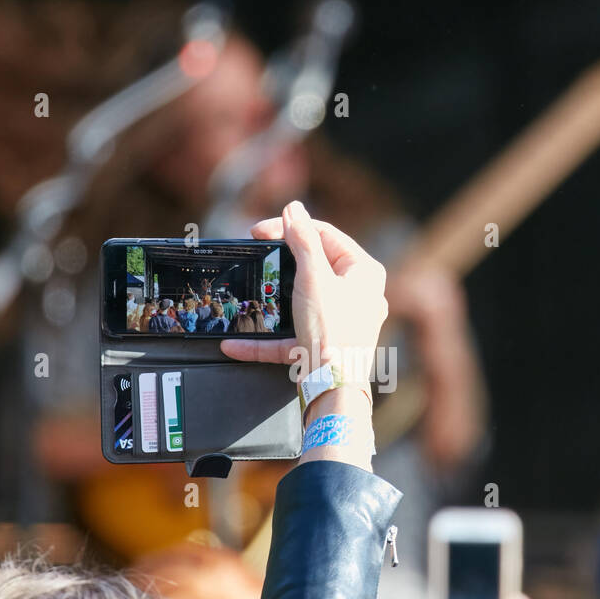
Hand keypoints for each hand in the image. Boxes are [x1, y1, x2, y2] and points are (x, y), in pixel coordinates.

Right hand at [221, 201, 387, 470]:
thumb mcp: (313, 277)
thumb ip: (302, 240)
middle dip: (280, 264)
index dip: (290, 227)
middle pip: (312, 267)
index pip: (325, 235)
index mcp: (364, 272)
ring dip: (270, 302)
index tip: (259, 230)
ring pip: (299, 302)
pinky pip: (291, 336)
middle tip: (256, 255)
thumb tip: (294, 209)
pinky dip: (265, 340)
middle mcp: (358, 295)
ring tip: (250, 293)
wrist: (334, 389)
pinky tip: (236, 344)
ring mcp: (341, 323)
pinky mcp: (323, 346)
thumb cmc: (333, 333)